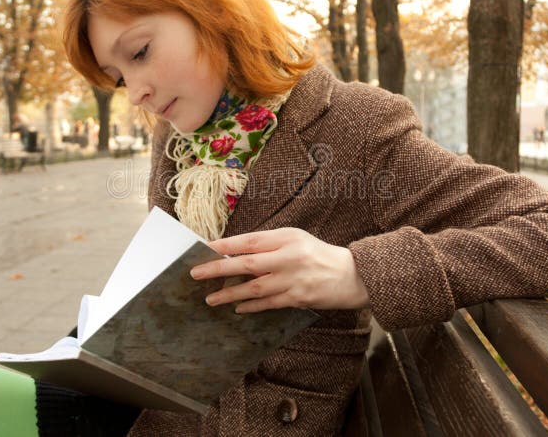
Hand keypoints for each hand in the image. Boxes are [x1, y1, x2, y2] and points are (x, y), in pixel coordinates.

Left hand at [190, 227, 369, 312]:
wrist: (351, 275)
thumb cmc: (318, 253)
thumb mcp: (295, 238)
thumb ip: (268, 243)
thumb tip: (236, 251)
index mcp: (286, 238)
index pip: (249, 241)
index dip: (224, 245)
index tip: (204, 248)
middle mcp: (287, 258)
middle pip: (246, 264)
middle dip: (218, 269)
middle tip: (196, 273)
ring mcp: (292, 280)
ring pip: (253, 288)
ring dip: (229, 294)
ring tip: (210, 298)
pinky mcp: (297, 298)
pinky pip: (268, 304)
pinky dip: (250, 306)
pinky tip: (236, 308)